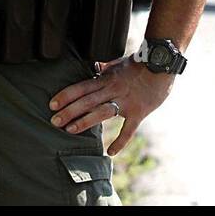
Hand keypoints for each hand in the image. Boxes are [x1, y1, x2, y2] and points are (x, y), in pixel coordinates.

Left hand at [49, 56, 174, 155]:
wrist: (162, 65)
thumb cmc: (139, 63)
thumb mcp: (118, 62)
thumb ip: (105, 67)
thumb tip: (94, 66)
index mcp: (106, 78)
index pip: (82, 87)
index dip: (66, 95)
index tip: (52, 104)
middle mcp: (113, 89)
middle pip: (87, 101)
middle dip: (69, 111)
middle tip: (54, 121)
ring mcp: (126, 101)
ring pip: (102, 112)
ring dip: (85, 121)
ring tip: (70, 130)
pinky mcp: (138, 112)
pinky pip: (128, 129)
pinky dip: (120, 141)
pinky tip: (111, 152)